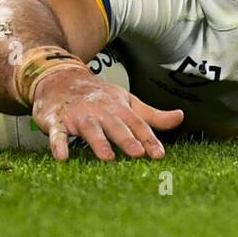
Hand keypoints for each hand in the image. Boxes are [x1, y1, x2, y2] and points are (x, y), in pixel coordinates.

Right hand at [30, 68, 184, 161]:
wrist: (60, 79)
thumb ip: (152, 115)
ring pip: (90, 130)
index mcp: (119, 109)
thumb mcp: (127, 102)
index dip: (148, 139)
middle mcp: (101, 112)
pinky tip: (62, 157)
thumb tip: (180, 117)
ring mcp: (78, 116)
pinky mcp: (57, 121)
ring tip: (107, 158)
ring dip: (99, 143)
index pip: (137, 125)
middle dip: (127, 140)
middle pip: (116, 127)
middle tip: (138, 154)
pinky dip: (59, 145)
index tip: (159, 155)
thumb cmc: (99, 96)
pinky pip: (57, 134)